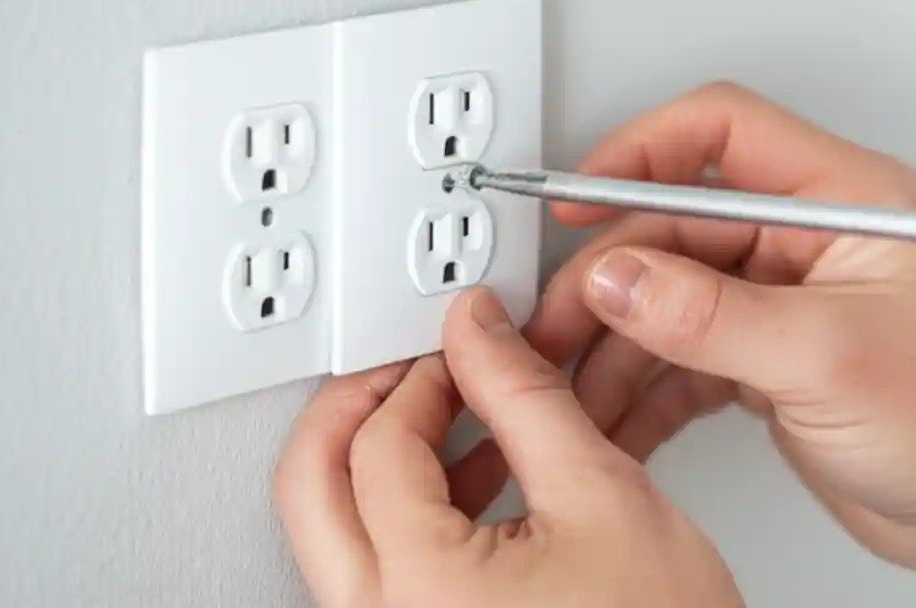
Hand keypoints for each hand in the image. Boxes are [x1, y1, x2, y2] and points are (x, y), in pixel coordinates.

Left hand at [274, 288, 741, 606]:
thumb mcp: (603, 493)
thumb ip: (527, 396)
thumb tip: (479, 332)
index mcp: (421, 590)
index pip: (379, 445)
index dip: (423, 376)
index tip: (464, 347)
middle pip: (312, 485)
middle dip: (361, 406)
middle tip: (414, 367)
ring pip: (334, 527)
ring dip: (380, 456)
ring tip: (451, 415)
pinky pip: (373, 563)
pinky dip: (403, 508)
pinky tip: (469, 478)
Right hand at [525, 83, 915, 601]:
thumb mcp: (825, 358)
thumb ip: (707, 314)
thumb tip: (617, 276)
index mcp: (846, 202)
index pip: (722, 134)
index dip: (640, 152)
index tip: (578, 193)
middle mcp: (813, 241)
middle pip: (680, 226)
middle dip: (612, 274)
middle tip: (561, 321)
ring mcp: (790, 301)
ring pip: (673, 294)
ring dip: (618, 338)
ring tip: (577, 380)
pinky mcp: (774, 357)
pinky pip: (686, 351)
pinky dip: (646, 382)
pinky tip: (620, 413)